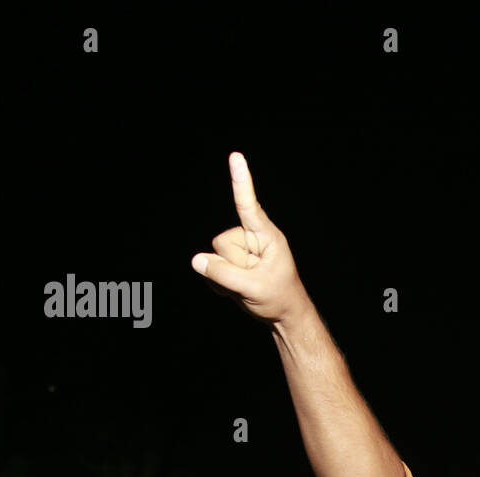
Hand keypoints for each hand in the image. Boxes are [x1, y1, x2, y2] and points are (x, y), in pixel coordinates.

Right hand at [191, 152, 312, 323]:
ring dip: (226, 277)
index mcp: (266, 236)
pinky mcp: (231, 261)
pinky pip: (210, 268)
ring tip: (247, 286)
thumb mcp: (254, 288)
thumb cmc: (279, 298)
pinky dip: (219, 283)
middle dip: (231, 265)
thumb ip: (224, 275)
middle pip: (221, 241)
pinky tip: (237, 289)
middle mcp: (251, 237)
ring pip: (214, 256)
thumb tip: (197, 260)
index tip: (236, 157)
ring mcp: (240, 249)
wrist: (282, 315)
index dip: (241, 182)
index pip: (249, 205)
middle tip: (252, 281)